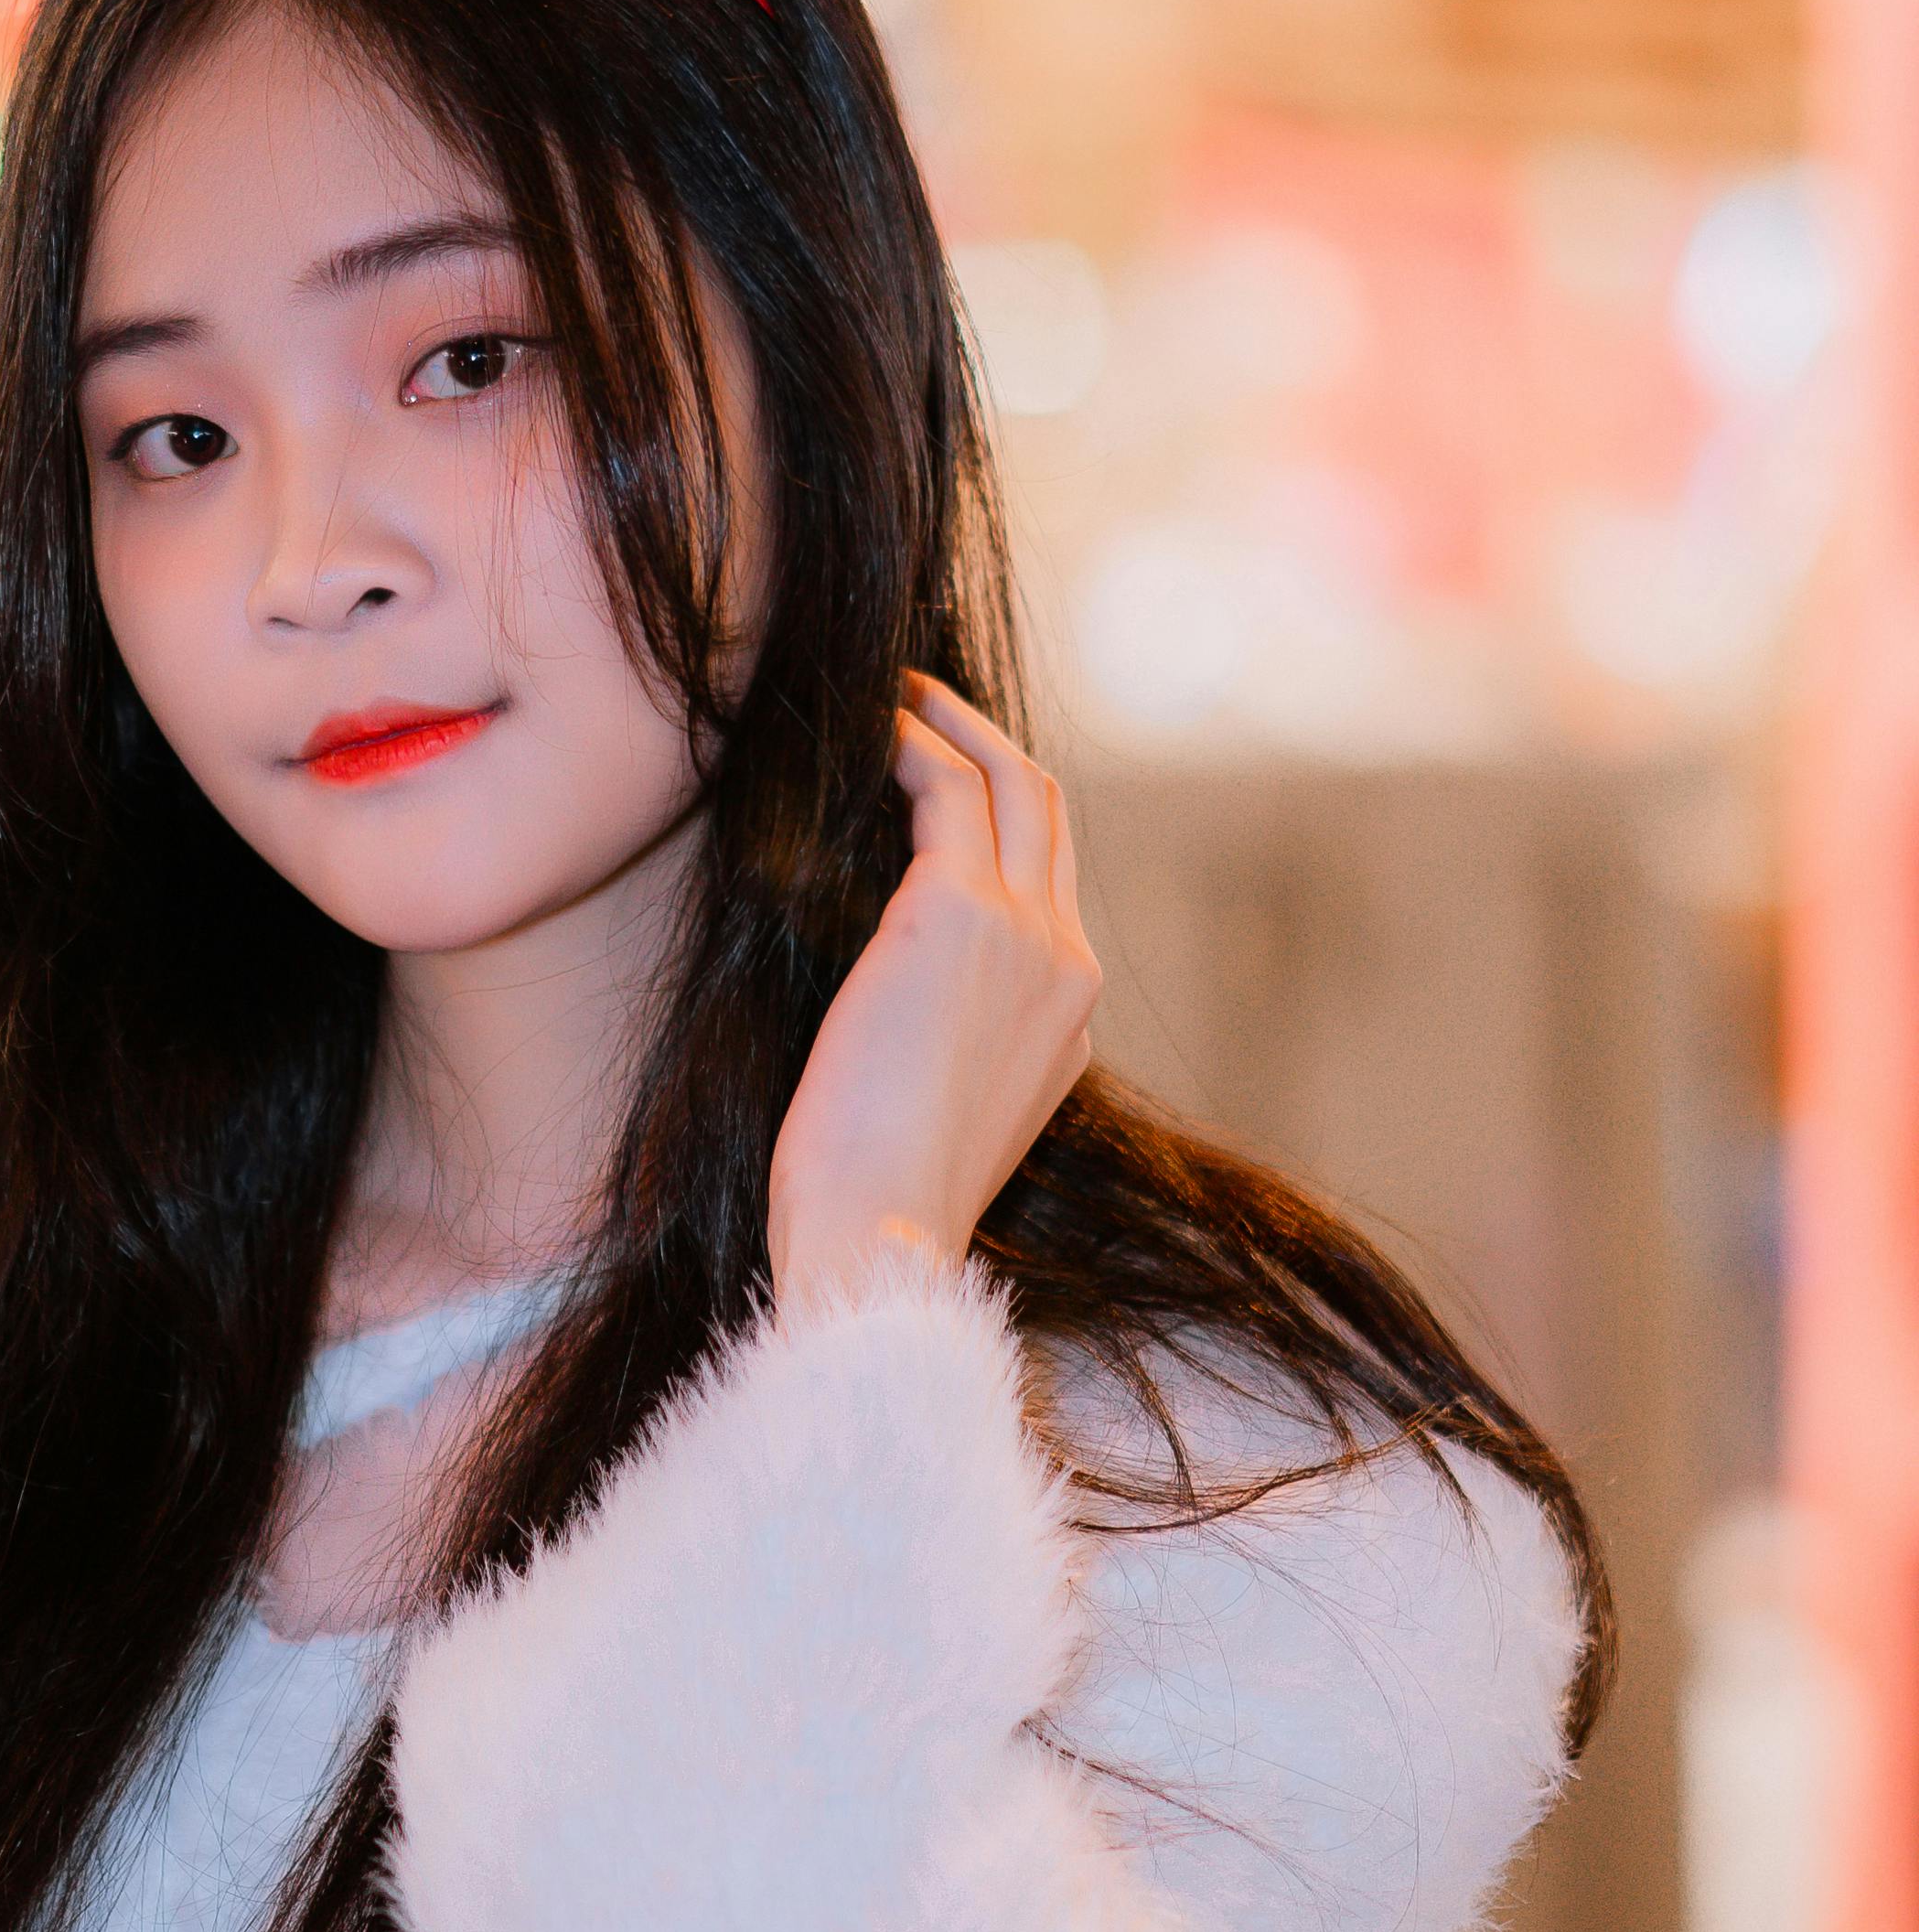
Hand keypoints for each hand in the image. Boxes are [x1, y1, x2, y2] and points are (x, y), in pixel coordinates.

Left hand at [767, 674, 1096, 1308]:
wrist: (880, 1239)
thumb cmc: (871, 1200)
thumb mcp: (932, 1112)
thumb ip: (942, 1039)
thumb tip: (886, 998)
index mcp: (1066, 1021)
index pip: (1049, 884)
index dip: (997, 817)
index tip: (933, 779)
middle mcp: (1068, 967)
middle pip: (1052, 812)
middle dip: (991, 742)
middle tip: (918, 701)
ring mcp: (1028, 937)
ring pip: (1014, 781)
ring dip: (952, 723)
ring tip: (889, 692)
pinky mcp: (963, 915)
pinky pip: (945, 789)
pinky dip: (909, 745)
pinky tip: (862, 732)